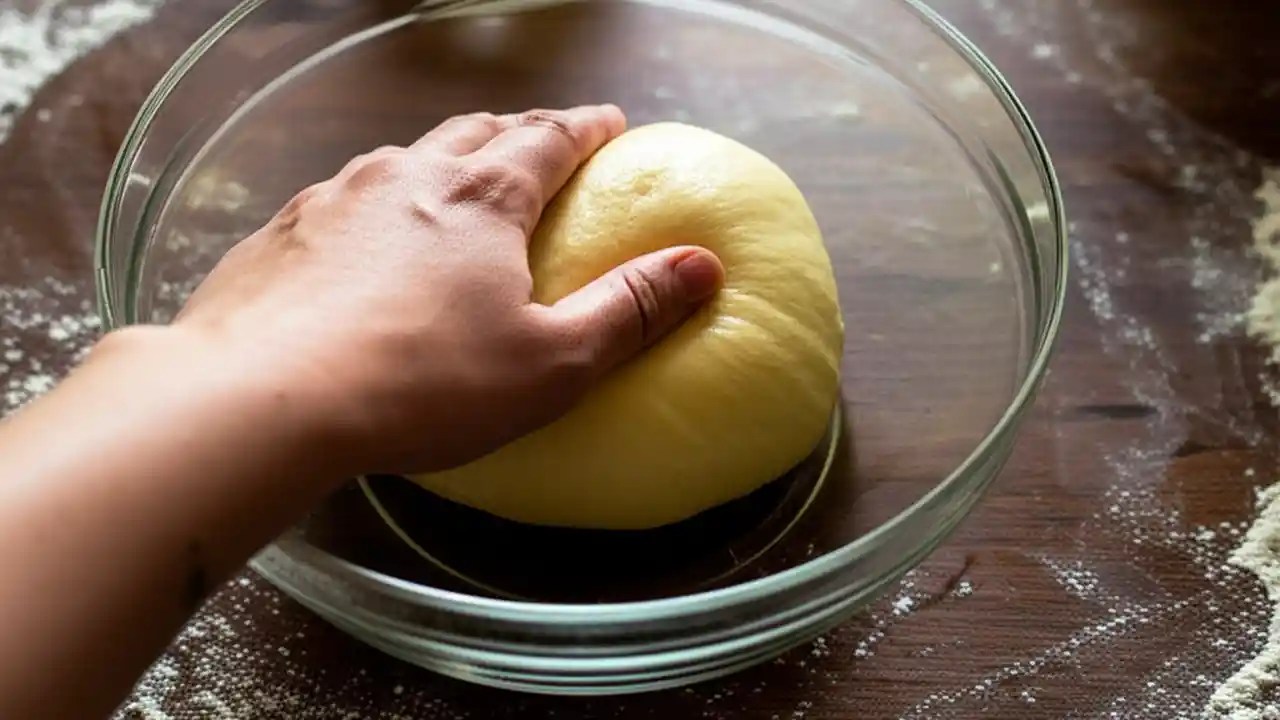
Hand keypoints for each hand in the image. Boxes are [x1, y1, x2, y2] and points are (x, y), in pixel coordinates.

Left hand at [170, 104, 722, 473]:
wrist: (261, 397)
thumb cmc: (423, 383)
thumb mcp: (551, 362)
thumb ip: (629, 311)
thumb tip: (703, 267)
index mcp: (483, 196)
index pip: (548, 138)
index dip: (584, 128)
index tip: (610, 123)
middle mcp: (409, 175)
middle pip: (476, 132)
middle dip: (517, 131)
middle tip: (542, 141)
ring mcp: (335, 196)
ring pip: (404, 158)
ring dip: (442, 160)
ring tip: (456, 182)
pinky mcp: (281, 232)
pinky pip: (344, 199)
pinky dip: (376, 204)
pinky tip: (367, 240)